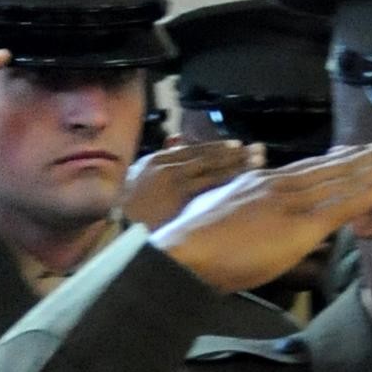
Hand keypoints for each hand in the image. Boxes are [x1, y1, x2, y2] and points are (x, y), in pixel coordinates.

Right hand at [121, 137, 255, 231]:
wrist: (114, 232)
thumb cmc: (125, 217)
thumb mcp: (137, 184)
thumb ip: (160, 161)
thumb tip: (176, 139)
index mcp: (155, 161)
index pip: (192, 151)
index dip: (216, 148)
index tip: (236, 147)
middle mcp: (165, 164)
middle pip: (206, 155)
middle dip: (232, 152)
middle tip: (257, 149)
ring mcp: (173, 178)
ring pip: (212, 165)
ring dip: (237, 161)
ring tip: (258, 158)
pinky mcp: (180, 194)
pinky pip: (210, 183)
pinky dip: (230, 177)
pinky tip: (246, 176)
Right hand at [154, 138, 371, 296]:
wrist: (180, 253)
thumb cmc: (191, 239)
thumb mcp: (217, 206)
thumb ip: (241, 195)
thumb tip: (252, 184)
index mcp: (265, 181)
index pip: (315, 166)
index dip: (347, 157)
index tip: (371, 149)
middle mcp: (283, 183)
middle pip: (338, 165)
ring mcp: (292, 203)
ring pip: (345, 179)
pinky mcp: (296, 227)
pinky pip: (337, 207)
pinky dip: (364, 195)